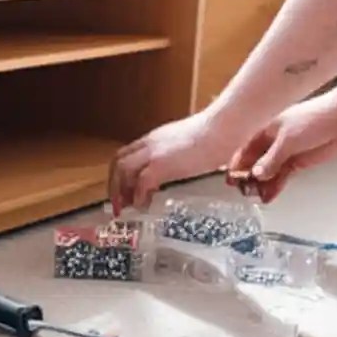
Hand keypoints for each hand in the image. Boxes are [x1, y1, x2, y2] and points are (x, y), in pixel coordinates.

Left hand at [108, 110, 248, 214]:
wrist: (223, 128)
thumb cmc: (214, 136)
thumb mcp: (186, 145)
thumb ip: (175, 154)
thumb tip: (177, 167)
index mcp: (154, 140)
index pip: (125, 155)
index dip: (119, 174)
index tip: (123, 191)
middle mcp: (149, 144)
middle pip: (117, 163)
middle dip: (113, 185)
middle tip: (118, 205)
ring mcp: (154, 153)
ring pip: (122, 170)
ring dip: (120, 191)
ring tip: (127, 208)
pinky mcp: (162, 164)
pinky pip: (141, 181)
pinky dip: (139, 195)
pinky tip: (144, 204)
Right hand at [226, 95, 336, 202]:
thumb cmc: (314, 120)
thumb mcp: (287, 140)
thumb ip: (271, 159)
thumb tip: (257, 174)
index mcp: (264, 130)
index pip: (244, 150)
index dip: (236, 164)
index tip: (231, 178)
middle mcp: (272, 141)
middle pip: (254, 162)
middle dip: (248, 176)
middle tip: (243, 190)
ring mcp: (284, 152)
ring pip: (268, 171)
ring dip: (261, 184)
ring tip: (256, 196)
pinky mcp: (296, 161)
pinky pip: (281, 176)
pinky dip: (275, 186)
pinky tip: (269, 195)